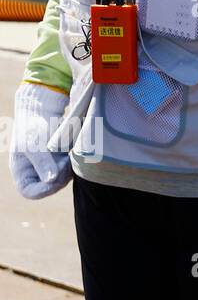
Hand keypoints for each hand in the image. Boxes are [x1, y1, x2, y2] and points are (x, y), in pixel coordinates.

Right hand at [9, 84, 70, 199]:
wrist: (42, 107)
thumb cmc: (33, 126)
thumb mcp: (35, 146)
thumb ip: (43, 164)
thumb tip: (51, 181)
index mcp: (22, 170)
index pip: (29, 191)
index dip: (42, 191)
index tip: (54, 179)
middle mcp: (34, 170)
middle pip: (48, 186)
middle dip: (59, 178)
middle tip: (65, 163)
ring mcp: (48, 164)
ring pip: (61, 178)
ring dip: (67, 171)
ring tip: (68, 157)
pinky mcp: (60, 157)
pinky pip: (68, 168)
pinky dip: (72, 164)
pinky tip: (73, 154)